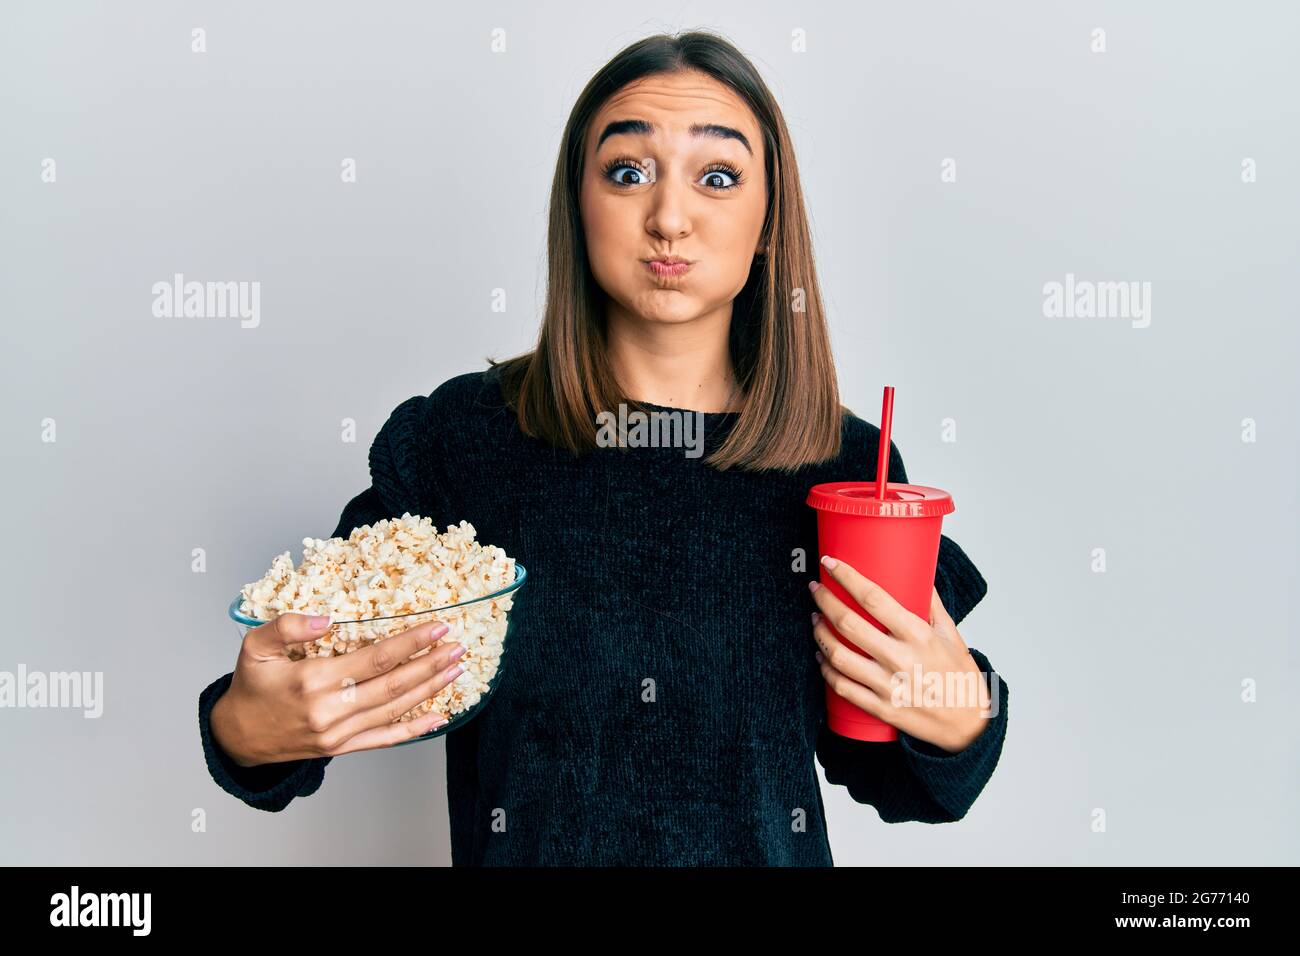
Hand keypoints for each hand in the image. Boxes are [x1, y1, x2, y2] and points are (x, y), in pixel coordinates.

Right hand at [210, 613, 466, 766]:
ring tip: (455, 669)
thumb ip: (286, 626)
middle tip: (458, 646)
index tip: (437, 626)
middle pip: (393, 686)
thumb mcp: (254, 646)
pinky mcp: (341, 748)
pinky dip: (415, 729)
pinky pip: (385, 739)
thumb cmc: (251, 686)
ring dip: (430, 689)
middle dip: (430, 664)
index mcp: (313, 681)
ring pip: (394, 710)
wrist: (237, 737)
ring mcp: (338, 734)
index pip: (375, 659)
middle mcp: (330, 711)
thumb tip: (327, 619)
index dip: (410, 643)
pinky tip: (440, 717)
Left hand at [808, 556, 989, 752]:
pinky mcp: (881, 708)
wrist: (970, 726)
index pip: (874, 598)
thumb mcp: (952, 635)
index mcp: (919, 636)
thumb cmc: (961, 676)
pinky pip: (842, 687)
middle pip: (848, 624)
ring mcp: (888, 686)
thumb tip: (920, 575)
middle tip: (816, 589)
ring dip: (820, 634)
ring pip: (839, 656)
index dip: (847, 577)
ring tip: (815, 620)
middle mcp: (901, 659)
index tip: (830, 563)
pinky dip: (826, 670)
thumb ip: (932, 605)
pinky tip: (821, 657)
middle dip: (825, 601)